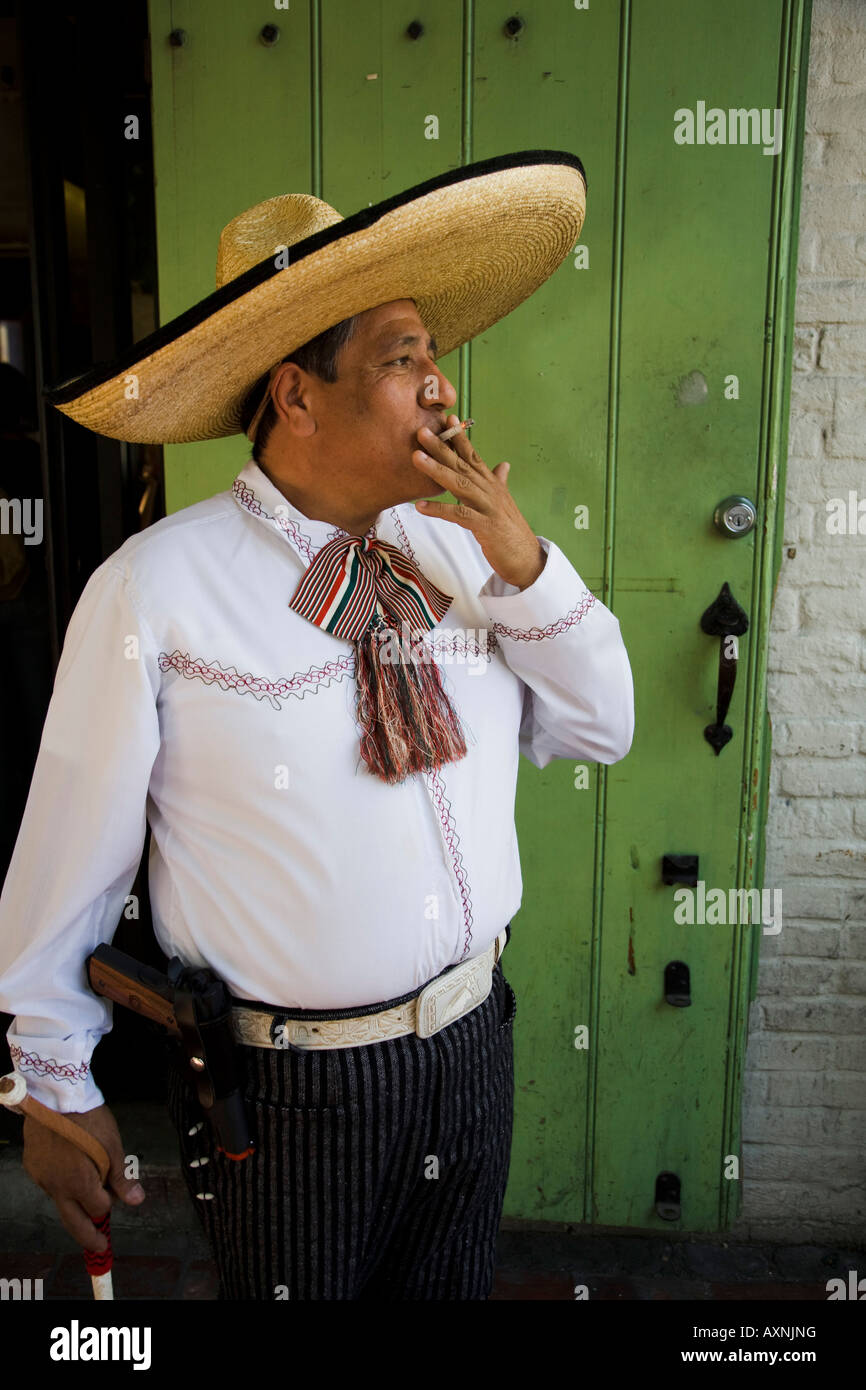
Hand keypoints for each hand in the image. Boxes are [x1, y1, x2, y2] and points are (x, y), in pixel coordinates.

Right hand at [22, 1103, 145, 1252]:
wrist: (55, 1094)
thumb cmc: (88, 1118)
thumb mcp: (112, 1146)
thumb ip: (121, 1177)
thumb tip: (137, 1200)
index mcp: (79, 1184)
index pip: (99, 1209)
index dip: (110, 1203)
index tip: (115, 1195)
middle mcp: (56, 1187)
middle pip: (73, 1222)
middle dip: (88, 1236)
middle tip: (100, 1246)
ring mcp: (41, 1178)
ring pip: (60, 1200)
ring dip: (73, 1202)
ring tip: (85, 1191)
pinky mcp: (32, 1166)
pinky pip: (48, 1183)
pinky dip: (60, 1182)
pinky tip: (68, 1167)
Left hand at [413, 415, 545, 589]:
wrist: (526, 557)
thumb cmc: (511, 530)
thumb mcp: (503, 502)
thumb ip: (500, 481)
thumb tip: (503, 464)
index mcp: (491, 483)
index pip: (473, 455)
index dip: (460, 437)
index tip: (447, 418)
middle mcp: (490, 490)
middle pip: (462, 464)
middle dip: (441, 446)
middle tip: (421, 431)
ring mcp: (488, 506)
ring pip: (459, 484)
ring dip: (436, 470)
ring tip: (416, 458)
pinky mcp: (485, 526)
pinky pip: (459, 515)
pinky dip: (439, 509)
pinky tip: (420, 507)